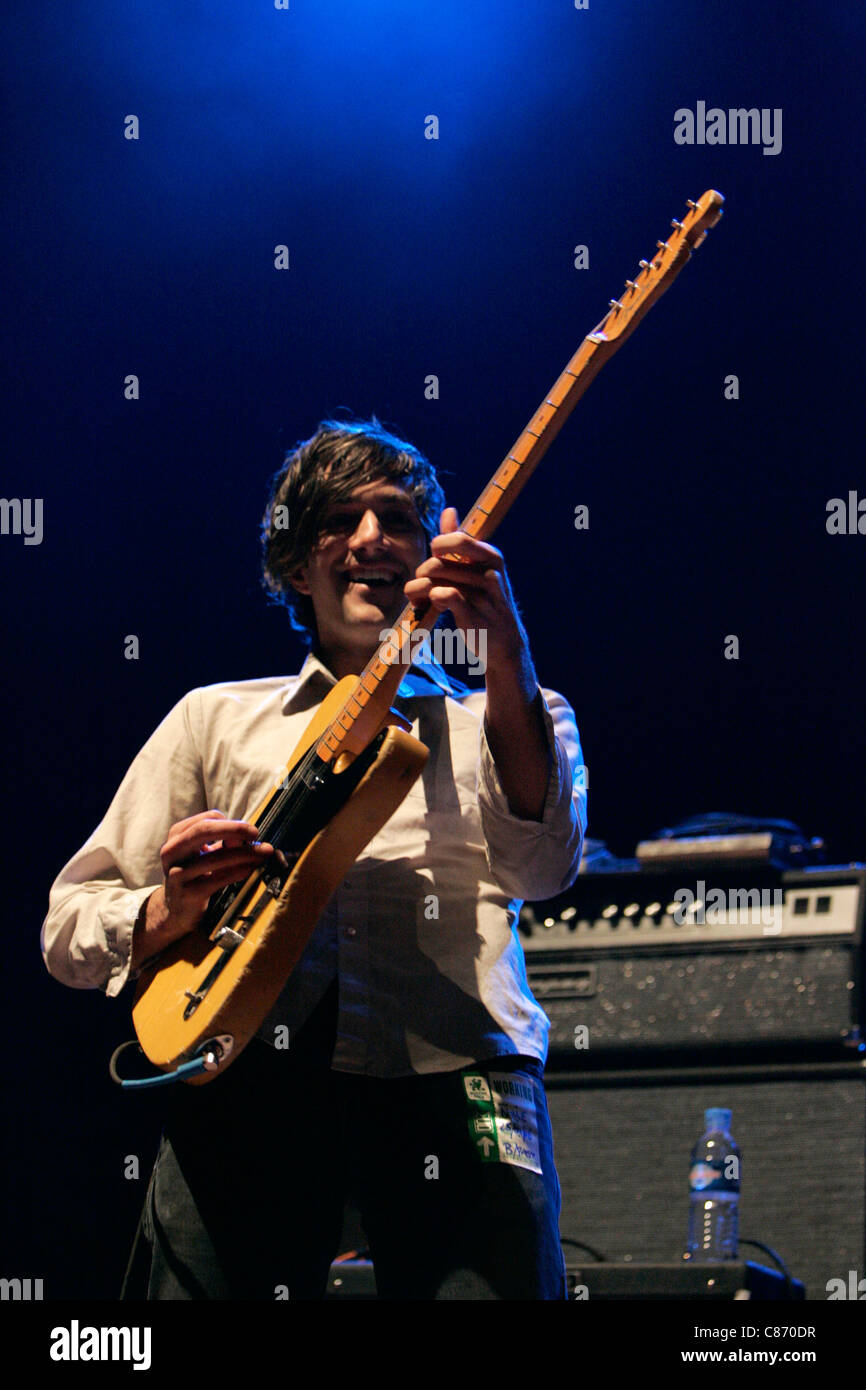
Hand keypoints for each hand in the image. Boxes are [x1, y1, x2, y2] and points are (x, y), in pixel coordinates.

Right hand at [133, 811, 273, 966]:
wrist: (176, 911)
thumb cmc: (194, 876)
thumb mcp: (205, 855)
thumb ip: (223, 842)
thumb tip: (246, 836)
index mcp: (177, 836)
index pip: (207, 819)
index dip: (231, 822)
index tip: (249, 831)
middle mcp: (172, 851)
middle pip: (204, 830)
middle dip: (234, 829)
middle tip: (255, 833)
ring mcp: (177, 873)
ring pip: (214, 857)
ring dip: (244, 853)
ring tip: (263, 852)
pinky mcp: (187, 893)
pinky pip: (217, 879)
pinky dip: (237, 872)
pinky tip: (250, 868)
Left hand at [403, 508, 528, 677]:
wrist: (506, 645)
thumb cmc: (488, 603)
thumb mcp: (480, 569)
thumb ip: (462, 540)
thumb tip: (449, 510)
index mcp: (492, 556)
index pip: (456, 539)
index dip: (438, 548)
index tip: (438, 561)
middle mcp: (489, 572)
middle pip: (438, 560)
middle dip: (423, 571)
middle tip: (423, 583)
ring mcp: (482, 595)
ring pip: (434, 578)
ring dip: (418, 589)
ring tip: (420, 597)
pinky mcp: (472, 615)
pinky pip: (441, 595)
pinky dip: (429, 600)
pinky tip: (433, 606)